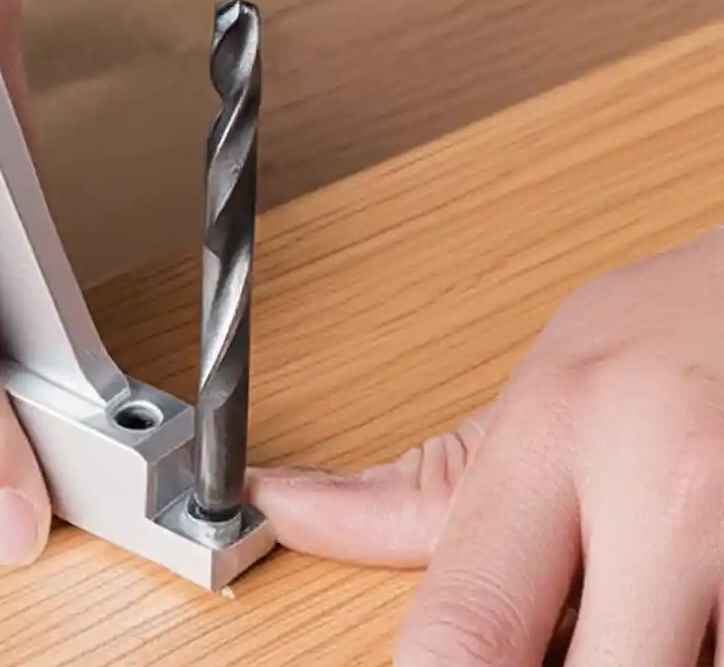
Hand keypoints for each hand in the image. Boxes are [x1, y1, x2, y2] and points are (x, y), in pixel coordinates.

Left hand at [248, 227, 723, 664]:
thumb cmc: (672, 332)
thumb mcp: (535, 395)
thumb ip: (419, 488)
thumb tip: (282, 510)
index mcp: (558, 440)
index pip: (462, 633)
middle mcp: (666, 500)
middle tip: (546, 637)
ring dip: (641, 662)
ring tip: (626, 614)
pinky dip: (697, 654)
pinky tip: (680, 619)